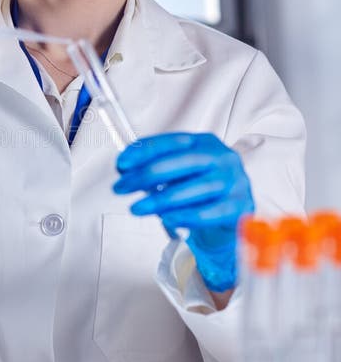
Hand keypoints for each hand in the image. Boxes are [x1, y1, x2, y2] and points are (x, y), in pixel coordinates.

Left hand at [113, 132, 253, 291]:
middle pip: (181, 163)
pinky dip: (185, 216)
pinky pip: (207, 212)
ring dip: (159, 200)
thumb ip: (156, 167)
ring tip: (136, 208)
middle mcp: (223, 157)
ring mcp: (234, 181)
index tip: (121, 164)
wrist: (232, 214)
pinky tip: (166, 219)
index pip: (172, 142)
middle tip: (120, 188)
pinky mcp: (240, 206)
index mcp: (205, 142)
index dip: (144, 151)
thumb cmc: (200, 190)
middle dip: (145, 176)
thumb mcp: (180, 172)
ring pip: (191, 189)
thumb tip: (124, 168)